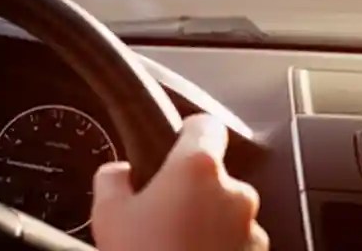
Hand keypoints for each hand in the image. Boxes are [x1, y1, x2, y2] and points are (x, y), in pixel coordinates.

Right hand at [91, 114, 266, 250]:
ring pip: (225, 211)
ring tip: (174, 245)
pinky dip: (219, 247)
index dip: (186, 131)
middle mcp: (234, 192)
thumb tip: (120, 173)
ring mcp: (252, 229)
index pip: (203, 123)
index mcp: (197, 168)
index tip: (174, 142)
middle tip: (159, 213)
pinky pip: (237, 242)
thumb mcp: (108, 213)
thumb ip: (113, 177)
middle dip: (189, 189)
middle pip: (212, 174)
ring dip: (206, 222)